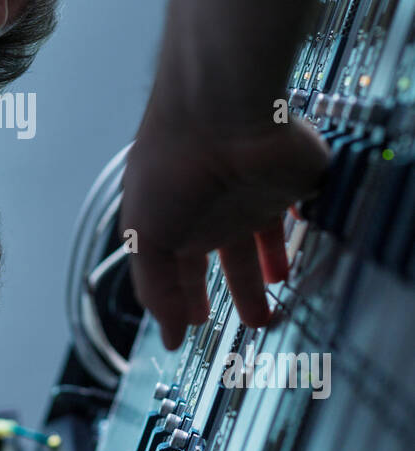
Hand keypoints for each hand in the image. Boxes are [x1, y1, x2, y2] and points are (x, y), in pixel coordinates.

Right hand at [119, 113, 329, 349]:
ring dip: (269, 270)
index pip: (181, 267)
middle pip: (229, 258)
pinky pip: (302, 213)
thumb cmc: (170, 166)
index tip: (193, 328)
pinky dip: (303, 234)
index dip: (186, 298)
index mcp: (174, 219)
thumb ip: (157, 289)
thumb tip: (169, 337)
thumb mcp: (145, 236)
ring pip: (265, 239)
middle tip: (253, 322)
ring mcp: (253, 194)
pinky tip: (305, 254)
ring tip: (279, 299)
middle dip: (238, 292)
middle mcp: (213, 207)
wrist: (221, 113)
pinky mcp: (291, 182)